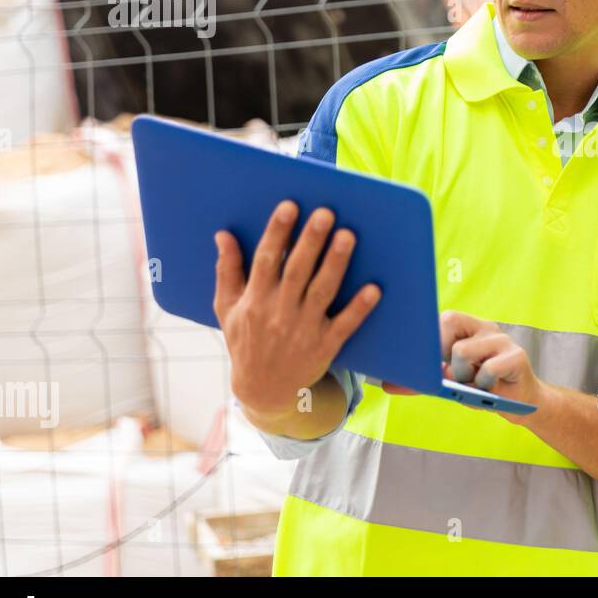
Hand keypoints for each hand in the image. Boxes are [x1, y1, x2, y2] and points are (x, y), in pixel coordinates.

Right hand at [213, 200, 383, 419]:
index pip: (266, 260)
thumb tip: (223, 235)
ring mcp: (303, 329)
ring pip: (322, 292)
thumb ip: (227, 270)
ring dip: (336, 264)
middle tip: (326, 212)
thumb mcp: (227, 308)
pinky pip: (344, 325)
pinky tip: (374, 289)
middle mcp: (278, 312)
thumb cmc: (246, 341)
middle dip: (311, 241)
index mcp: (254, 300)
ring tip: (348, 236)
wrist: (264, 391)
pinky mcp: (325, 346)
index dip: (277, 232)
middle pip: (297, 271)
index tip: (290, 206)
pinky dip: (359, 308)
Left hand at [440, 310, 545, 419]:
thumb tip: (406, 380)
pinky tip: (491, 387)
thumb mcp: (455, 381)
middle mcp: (486, 328)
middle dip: (444, 354)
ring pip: (462, 350)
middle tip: (458, 374)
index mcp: (471, 328)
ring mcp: (503, 340)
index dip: (433, 338)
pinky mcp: (517, 356)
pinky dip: (482, 384)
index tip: (434, 362)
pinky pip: (487, 369)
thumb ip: (436, 374)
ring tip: (477, 383)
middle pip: (449, 323)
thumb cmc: (484, 389)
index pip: (446, 317)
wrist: (519, 403)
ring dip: (463, 375)